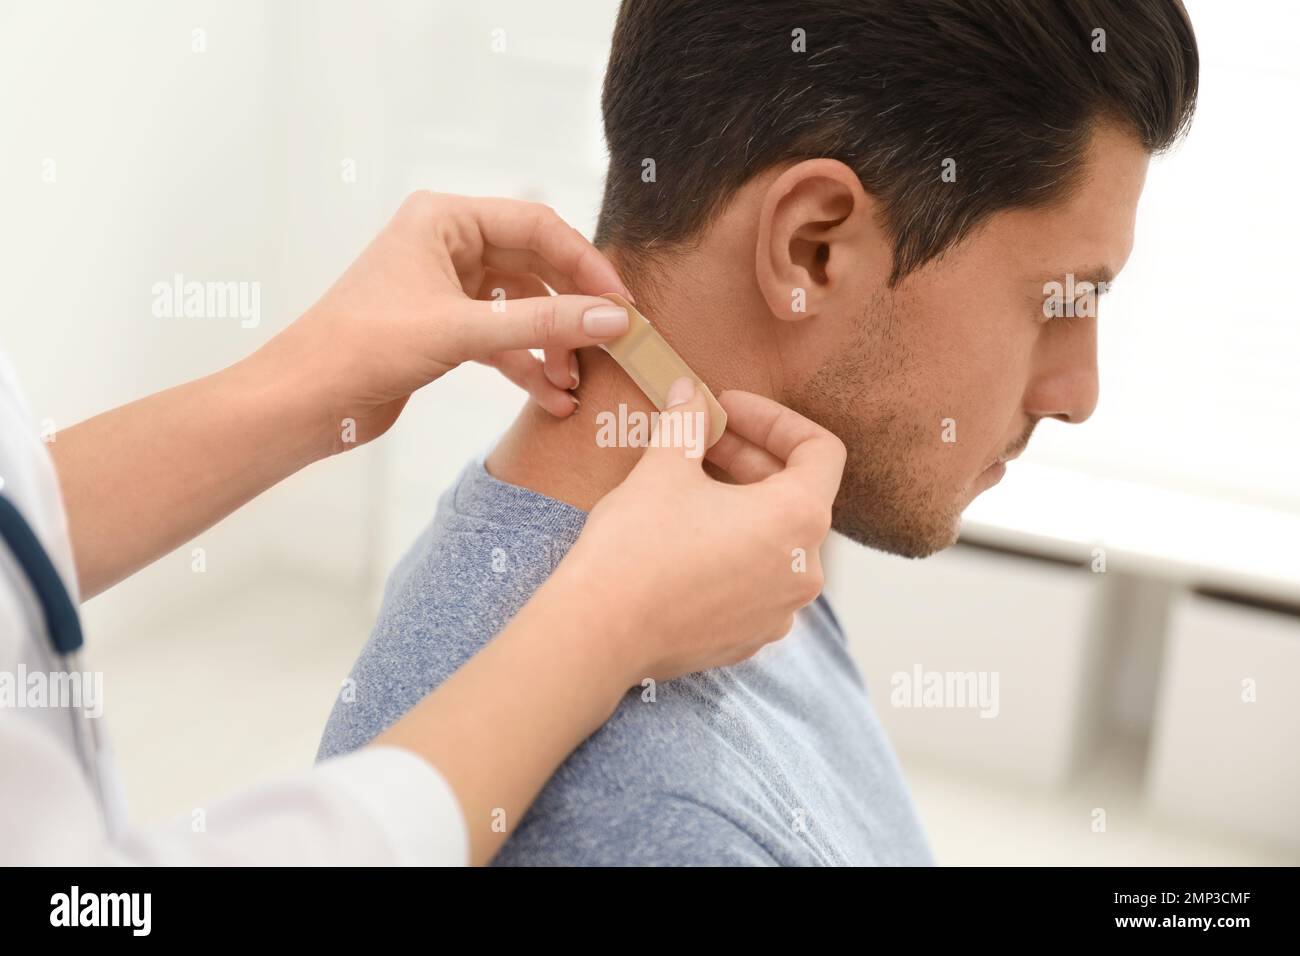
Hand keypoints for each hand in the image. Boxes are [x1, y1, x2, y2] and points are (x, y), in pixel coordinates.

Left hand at [251, 192, 633, 452]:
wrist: (304, 401)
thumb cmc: (361, 347)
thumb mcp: (460, 332)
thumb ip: (541, 325)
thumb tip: (613, 319)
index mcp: (444, 220)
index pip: (537, 227)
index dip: (585, 264)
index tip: (621, 304)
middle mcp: (448, 246)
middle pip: (536, 268)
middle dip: (572, 310)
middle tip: (611, 344)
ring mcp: (448, 289)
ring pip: (523, 309)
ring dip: (552, 345)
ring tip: (574, 382)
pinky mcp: (446, 331)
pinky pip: (503, 341)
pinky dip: (528, 366)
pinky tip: (552, 398)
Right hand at [545, 379, 846, 684]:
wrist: (600, 633)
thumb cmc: (636, 547)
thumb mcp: (663, 466)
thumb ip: (688, 421)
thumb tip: (690, 392)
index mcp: (799, 520)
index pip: (819, 450)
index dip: (773, 418)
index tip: (727, 409)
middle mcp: (804, 569)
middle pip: (796, 494)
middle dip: (749, 456)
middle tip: (700, 436)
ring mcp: (780, 610)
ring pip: (775, 539)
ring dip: (741, 503)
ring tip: (691, 484)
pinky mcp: (751, 637)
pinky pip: (756, 579)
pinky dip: (733, 549)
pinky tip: (686, 537)